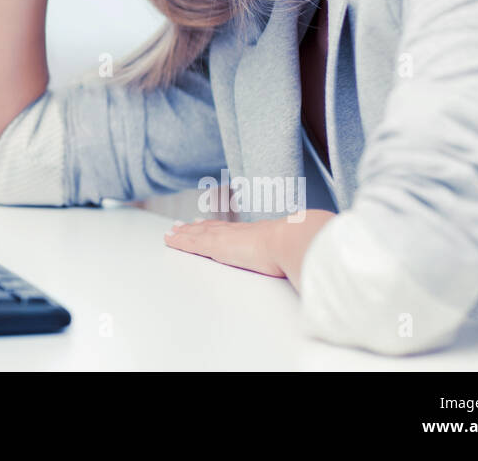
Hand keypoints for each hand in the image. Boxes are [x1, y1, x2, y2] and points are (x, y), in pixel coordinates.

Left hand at [162, 210, 336, 280]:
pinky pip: (192, 243)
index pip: (232, 230)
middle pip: (211, 228)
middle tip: (181, 226)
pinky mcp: (216, 246)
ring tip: (172, 232)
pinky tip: (169, 239)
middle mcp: (238, 232)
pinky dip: (179, 241)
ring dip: (183, 233)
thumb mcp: (294, 248)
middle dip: (196, 228)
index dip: (219, 228)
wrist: (292, 242)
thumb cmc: (297, 247)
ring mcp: (226, 238)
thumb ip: (294, 249)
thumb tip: (308, 254)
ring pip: (198, 234)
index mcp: (255, 234)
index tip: (208, 224)